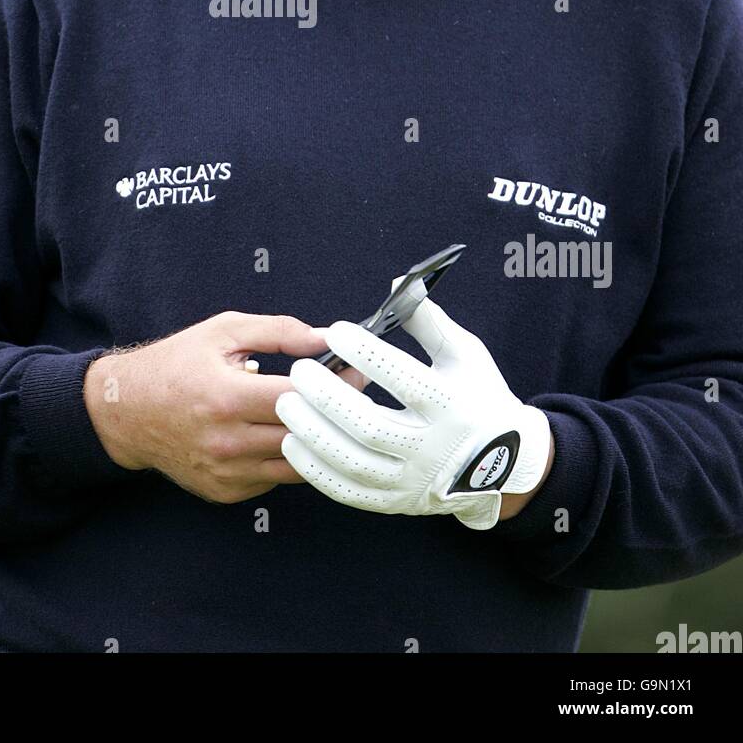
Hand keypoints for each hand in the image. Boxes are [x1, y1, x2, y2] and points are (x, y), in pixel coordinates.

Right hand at [83, 312, 366, 504]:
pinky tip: (288, 436)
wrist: (127, 412)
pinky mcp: (224, 492)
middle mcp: (226, 441)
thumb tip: (324, 337)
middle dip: (335, 415)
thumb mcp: (223, 331)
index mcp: (226, 396)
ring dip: (317, 442)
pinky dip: (286, 459)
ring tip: (331, 418)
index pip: (298, 400)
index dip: (334, 386)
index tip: (356, 374)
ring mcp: (225, 473)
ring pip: (295, 466)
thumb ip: (278, 331)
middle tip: (355, 396)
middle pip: (303, 436)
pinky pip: (273, 480)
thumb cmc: (176, 364)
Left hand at [275, 289, 551, 529]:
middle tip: (299, 371)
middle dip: (328, 398)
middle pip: (371, 427)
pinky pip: (348, 492)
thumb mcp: (465, 354)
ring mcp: (412, 481)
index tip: (336, 332)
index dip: (368, 356)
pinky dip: (316, 470)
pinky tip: (292, 442)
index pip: (406, 381)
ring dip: (314, 434)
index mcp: (453, 406)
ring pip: (354, 463)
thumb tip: (397, 283)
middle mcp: (432, 449)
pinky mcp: (394, 502)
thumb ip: (429, 321)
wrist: (500, 466)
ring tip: (286, 403)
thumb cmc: (478, 397)